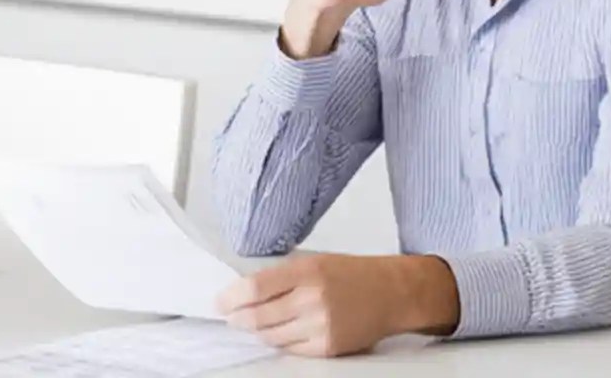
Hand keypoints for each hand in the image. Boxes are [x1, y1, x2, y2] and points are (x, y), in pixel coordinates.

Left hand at [216, 253, 458, 357]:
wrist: (391, 293)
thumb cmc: (350, 273)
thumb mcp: (315, 260)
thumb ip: (282, 274)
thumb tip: (243, 288)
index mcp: (306, 270)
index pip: (255, 287)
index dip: (231, 297)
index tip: (219, 302)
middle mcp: (312, 299)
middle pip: (258, 316)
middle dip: (237, 318)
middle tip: (230, 316)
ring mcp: (321, 325)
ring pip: (271, 336)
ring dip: (257, 331)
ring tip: (253, 324)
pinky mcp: (328, 347)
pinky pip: (290, 350)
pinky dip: (279, 342)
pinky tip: (278, 333)